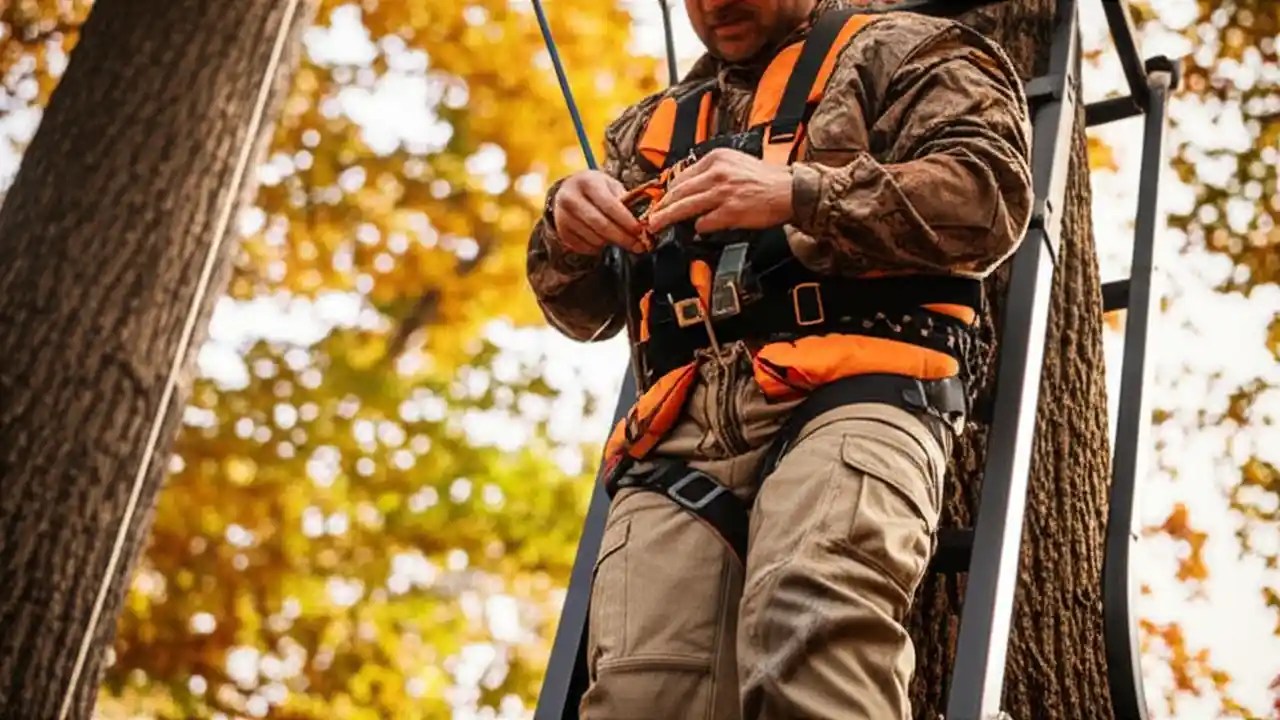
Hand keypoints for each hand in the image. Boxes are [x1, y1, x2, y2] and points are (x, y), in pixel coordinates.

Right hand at [552, 170, 646, 254]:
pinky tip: (603, 240)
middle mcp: (570, 198)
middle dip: (623, 238)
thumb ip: (625, 200)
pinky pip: (584, 247)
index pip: (610, 205)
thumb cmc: (596, 188)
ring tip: (620, 239)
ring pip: (594, 238)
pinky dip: (598, 248)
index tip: (640, 231)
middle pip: (601, 225)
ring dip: (611, 243)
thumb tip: (643, 221)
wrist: (567, 192)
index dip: (627, 220)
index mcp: (587, 182)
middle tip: (638, 245)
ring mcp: (563, 216)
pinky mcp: (561, 231)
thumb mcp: (610, 185)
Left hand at [645, 148, 793, 234]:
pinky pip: (704, 222)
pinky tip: (698, 229)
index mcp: (716, 159)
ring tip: (656, 224)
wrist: (791, 190)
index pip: (683, 176)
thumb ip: (712, 173)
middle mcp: (717, 173)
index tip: (661, 200)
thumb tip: (690, 189)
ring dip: (668, 217)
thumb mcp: (735, 164)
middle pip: (679, 191)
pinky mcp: (730, 211)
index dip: (669, 191)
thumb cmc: (766, 180)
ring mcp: (723, 192)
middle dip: (662, 205)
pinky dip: (699, 227)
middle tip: (651, 216)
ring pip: (685, 206)